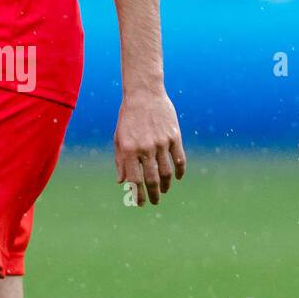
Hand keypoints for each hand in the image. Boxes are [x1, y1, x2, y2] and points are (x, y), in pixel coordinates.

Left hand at [114, 89, 185, 204]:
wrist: (144, 94)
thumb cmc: (128, 117)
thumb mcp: (119, 138)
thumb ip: (120, 161)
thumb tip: (122, 182)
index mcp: (129, 149)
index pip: (135, 180)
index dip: (138, 195)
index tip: (140, 203)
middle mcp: (145, 148)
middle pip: (152, 180)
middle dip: (153, 194)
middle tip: (154, 202)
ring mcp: (161, 142)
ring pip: (167, 172)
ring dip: (166, 185)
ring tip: (164, 190)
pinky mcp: (174, 136)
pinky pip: (179, 159)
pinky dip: (179, 171)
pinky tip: (177, 178)